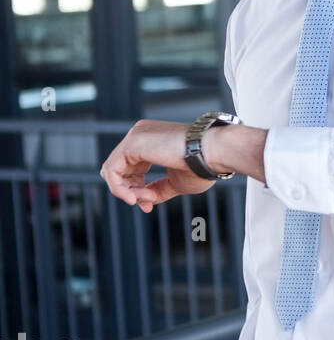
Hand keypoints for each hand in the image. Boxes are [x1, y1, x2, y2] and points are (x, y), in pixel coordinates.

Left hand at [100, 120, 214, 212]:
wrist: (214, 153)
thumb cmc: (204, 165)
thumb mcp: (176, 182)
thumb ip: (158, 188)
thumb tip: (144, 200)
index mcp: (152, 141)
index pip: (131, 167)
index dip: (136, 189)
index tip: (149, 204)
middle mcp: (141, 134)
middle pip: (119, 169)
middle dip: (131, 191)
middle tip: (147, 204)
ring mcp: (136, 136)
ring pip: (113, 170)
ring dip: (127, 191)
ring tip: (146, 200)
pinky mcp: (132, 143)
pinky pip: (112, 170)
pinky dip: (119, 188)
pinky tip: (134, 197)